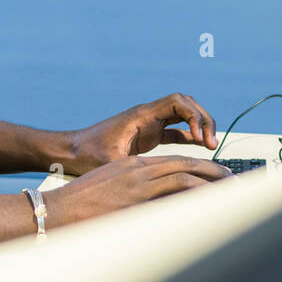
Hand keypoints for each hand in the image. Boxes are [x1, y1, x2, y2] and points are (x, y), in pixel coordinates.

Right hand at [44, 154, 233, 228]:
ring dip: (211, 183)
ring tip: (232, 192)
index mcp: (133, 166)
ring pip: (185, 176)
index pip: (174, 161)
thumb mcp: (110, 192)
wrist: (55, 210)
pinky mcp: (135, 199)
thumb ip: (134, 195)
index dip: (199, 167)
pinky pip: (173, 194)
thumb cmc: (79, 207)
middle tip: (235, 180)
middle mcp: (138, 170)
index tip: (217, 174)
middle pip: (185, 165)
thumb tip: (153, 209)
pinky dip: (195, 196)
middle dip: (213, 171)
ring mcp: (137, 183)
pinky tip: (210, 204)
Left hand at [65, 92, 219, 175]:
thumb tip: (154, 180)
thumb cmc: (86, 156)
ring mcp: (148, 123)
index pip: (178, 101)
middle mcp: (147, 115)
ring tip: (210, 146)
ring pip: (182, 115)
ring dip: (198, 126)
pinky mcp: (147, 134)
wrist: (70, 152)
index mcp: (141, 115)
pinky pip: (175, 129)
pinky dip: (190, 136)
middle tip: (211, 142)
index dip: (195, 116)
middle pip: (186, 104)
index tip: (202, 138)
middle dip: (203, 119)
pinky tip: (199, 147)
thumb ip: (133, 170)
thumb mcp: (111, 164)